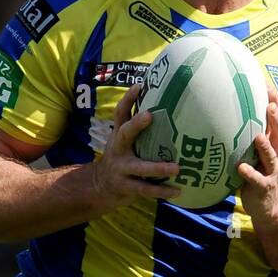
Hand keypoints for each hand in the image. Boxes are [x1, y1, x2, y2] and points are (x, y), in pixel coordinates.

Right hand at [91, 85, 181, 209]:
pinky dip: (162, 191)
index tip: (138, 85)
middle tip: (150, 115)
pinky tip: (178, 191)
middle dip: (135, 124)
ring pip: (140, 168)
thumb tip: (159, 99)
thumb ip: (135, 125)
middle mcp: (117, 150)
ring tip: (177, 168)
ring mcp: (121, 169)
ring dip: (158, 168)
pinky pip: (146, 189)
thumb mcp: (121, 140)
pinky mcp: (127, 187)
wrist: (99, 186)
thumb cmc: (120, 157)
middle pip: (124, 134)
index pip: (120, 113)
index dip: (127, 99)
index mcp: (118, 136)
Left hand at [235, 83, 277, 223]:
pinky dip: (249, 173)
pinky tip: (240, 167)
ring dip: (264, 146)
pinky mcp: (263, 187)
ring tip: (257, 135)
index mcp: (273, 144)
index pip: (276, 120)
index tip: (266, 85)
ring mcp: (270, 171)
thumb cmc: (258, 174)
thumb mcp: (255, 154)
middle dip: (276, 120)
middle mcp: (275, 155)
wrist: (269, 207)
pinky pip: (256, 179)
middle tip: (269, 105)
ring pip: (271, 156)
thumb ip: (247, 137)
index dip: (274, 102)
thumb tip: (227, 114)